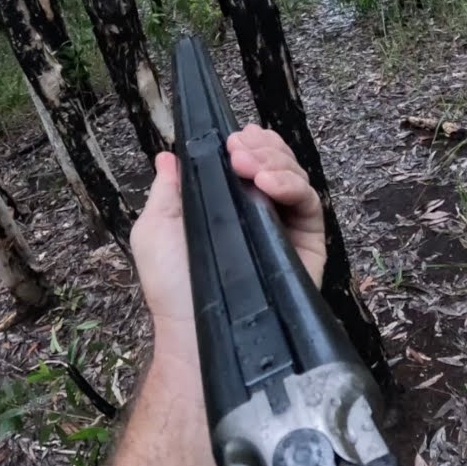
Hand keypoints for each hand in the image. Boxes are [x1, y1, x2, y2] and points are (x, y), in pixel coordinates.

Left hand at [130, 124, 325, 361]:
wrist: (196, 328)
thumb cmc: (172, 285)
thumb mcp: (156, 230)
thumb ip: (168, 191)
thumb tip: (169, 157)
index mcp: (229, 205)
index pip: (250, 163)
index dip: (248, 143)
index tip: (233, 137)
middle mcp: (262, 212)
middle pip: (278, 162)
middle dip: (262, 147)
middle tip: (240, 149)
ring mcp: (287, 226)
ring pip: (297, 176)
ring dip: (276, 161)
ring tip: (250, 166)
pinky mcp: (309, 243)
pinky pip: (310, 203)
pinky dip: (292, 185)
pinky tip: (268, 185)